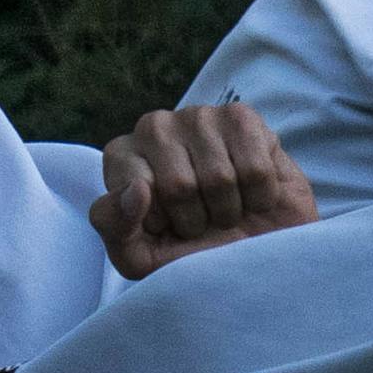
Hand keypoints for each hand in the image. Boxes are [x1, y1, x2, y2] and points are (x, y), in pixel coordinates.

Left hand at [95, 102, 318, 276]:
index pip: (132, 190)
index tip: (163, 225)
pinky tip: (251, 194)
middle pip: (178, 185)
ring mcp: (197, 117)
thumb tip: (137, 188)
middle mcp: (153, 128)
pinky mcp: (241, 117)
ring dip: (228, 210)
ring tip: (224, 208)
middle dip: (195, 218)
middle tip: (200, 220)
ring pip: (220, 178)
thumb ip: (113, 225)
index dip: (156, 221)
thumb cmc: (188, 251)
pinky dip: (259, 197)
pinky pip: (255, 170)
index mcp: (121, 157)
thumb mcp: (137, 256)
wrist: (251, 253)